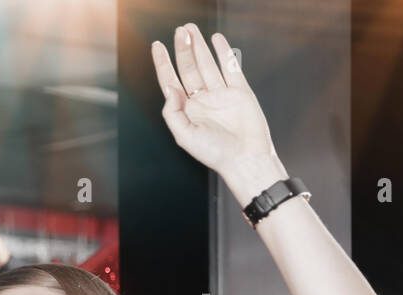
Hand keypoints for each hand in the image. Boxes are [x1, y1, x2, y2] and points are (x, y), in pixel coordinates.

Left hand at [151, 25, 285, 198]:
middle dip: (183, 49)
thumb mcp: (184, 137)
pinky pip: (230, 67)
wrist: (245, 158)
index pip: (171, 81)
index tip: (157, 47)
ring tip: (191, 30)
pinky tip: (216, 40)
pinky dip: (224, 52)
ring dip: (199, 47)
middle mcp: (202, 100)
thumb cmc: (214, 153)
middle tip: (179, 31)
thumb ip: (172, 113)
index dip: (163, 64)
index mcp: (187, 110)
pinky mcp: (240, 91)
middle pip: (188, 68)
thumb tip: (170, 88)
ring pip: (207, 64)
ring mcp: (221, 94)